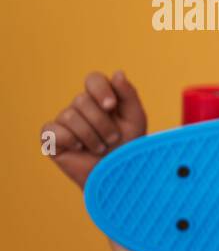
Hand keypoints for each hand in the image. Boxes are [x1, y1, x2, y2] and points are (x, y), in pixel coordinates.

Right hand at [40, 70, 148, 189]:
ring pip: (69, 115)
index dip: (100, 89)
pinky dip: (70, 141)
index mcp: (100, 99)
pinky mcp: (51, 138)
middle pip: (81, 99)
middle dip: (102, 123)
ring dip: (90, 136)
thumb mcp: (135, 120)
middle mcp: (80, 107)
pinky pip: (53, 130)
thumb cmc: (129, 149)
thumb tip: (117, 73)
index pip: (93, 79)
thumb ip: (128, 95)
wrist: (119, 177)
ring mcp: (64, 122)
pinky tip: (80, 150)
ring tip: (101, 149)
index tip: (111, 106)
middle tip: (113, 139)